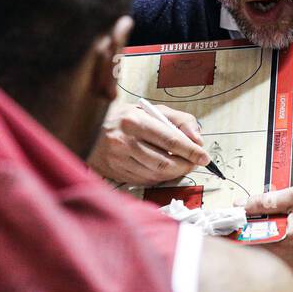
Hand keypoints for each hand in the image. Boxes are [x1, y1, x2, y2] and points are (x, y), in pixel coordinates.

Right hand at [88, 99, 211, 184]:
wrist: (88, 128)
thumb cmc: (126, 118)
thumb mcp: (151, 110)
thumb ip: (179, 120)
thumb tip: (197, 139)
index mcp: (135, 122)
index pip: (170, 140)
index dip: (191, 151)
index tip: (204, 156)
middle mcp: (124, 142)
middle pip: (164, 162)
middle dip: (185, 165)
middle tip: (194, 163)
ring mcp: (118, 160)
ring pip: (155, 174)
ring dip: (174, 173)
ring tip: (182, 165)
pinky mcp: (115, 173)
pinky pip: (144, 181)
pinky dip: (159, 178)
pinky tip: (163, 170)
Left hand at [242, 186, 292, 285]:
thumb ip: (266, 201)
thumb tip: (244, 204)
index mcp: (281, 241)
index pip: (244, 244)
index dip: (232, 238)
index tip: (225, 234)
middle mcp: (287, 261)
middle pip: (253, 260)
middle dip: (248, 247)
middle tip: (249, 237)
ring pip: (268, 270)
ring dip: (265, 258)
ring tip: (278, 244)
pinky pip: (284, 276)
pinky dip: (281, 267)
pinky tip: (291, 254)